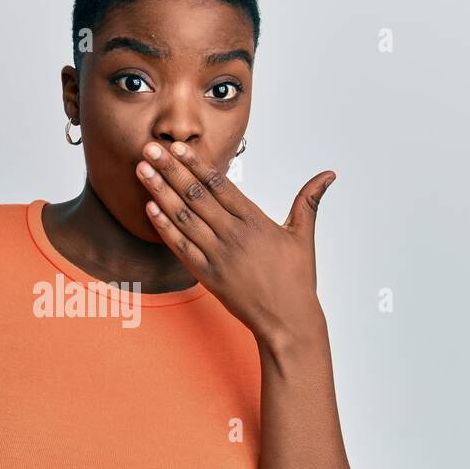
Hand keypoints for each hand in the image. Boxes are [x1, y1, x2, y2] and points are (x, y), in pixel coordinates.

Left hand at [135, 139, 333, 345]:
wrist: (287, 321)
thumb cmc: (296, 280)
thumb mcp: (303, 236)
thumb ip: (308, 201)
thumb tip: (328, 175)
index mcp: (255, 221)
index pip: (219, 184)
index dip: (195, 163)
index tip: (177, 147)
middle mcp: (234, 235)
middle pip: (195, 195)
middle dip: (170, 170)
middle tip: (149, 150)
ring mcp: (218, 256)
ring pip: (183, 217)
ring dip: (160, 192)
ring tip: (142, 172)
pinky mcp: (207, 276)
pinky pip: (180, 247)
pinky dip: (164, 227)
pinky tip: (149, 208)